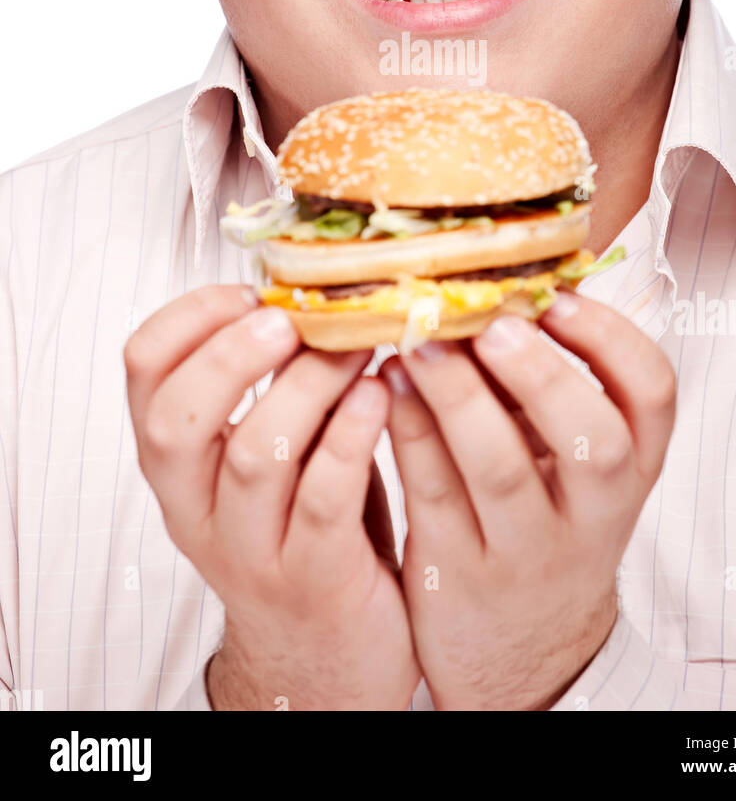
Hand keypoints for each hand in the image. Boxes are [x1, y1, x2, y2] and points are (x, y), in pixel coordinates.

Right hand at [125, 284, 419, 709]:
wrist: (333, 658)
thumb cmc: (311, 530)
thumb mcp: (274, 455)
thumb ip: (278, 385)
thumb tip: (311, 288)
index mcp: (179, 463)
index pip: (143, 372)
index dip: (190, 317)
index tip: (250, 293)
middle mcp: (197, 508)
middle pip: (175, 421)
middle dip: (230, 357)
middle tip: (288, 322)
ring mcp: (251, 549)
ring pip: (256, 456)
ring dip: (308, 386)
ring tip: (355, 349)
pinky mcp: (315, 579)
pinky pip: (325, 499)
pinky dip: (352, 437)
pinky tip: (381, 396)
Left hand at [380, 291, 675, 710]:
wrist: (525, 651)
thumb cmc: (547, 516)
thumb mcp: (577, 462)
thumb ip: (553, 380)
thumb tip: (508, 272)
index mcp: (633, 466)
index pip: (653, 394)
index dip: (612, 339)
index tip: (560, 299)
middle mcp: (593, 512)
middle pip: (591, 441)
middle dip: (540, 373)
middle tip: (493, 323)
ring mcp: (528, 550)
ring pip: (500, 471)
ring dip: (457, 396)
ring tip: (421, 340)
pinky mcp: (460, 573)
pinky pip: (433, 494)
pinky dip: (409, 432)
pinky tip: (385, 384)